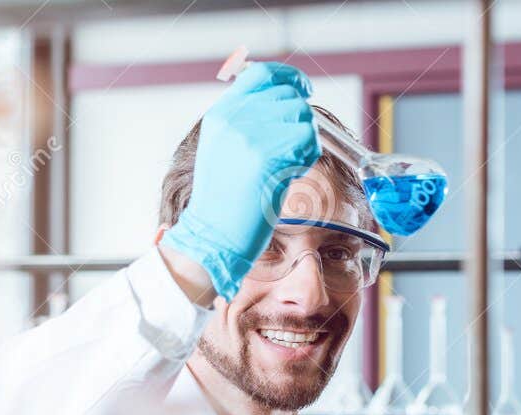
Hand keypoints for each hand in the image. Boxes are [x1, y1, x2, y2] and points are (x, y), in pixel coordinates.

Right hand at [159, 62, 318, 300]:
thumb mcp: (224, 147)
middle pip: (289, 97)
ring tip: (289, 165)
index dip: (290, 78)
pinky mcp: (267, 156)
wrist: (212, 234)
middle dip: (301, 120)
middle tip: (294, 149)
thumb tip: (286, 102)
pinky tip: (291, 173)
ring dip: (306, 141)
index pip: (262, 74)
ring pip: (302, 118)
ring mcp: (249, 135)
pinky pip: (307, 141)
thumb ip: (248, 120)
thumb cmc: (223, 200)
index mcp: (222, 113)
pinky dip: (308, 157)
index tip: (304, 90)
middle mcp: (234, 118)